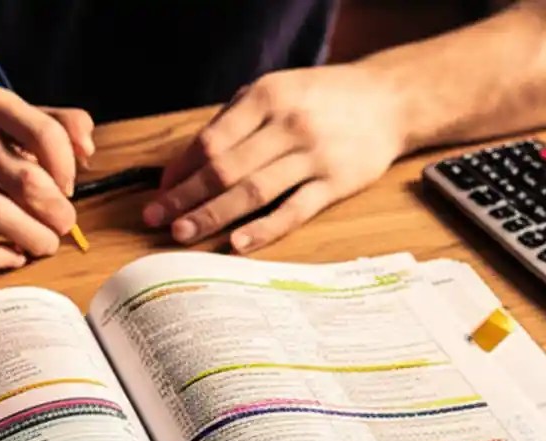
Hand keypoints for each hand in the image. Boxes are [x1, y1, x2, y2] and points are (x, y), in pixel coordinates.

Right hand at [0, 86, 94, 269]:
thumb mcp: (6, 116)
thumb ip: (56, 123)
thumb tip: (88, 149)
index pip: (45, 134)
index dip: (67, 167)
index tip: (68, 186)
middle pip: (25, 181)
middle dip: (55, 211)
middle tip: (64, 223)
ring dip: (31, 237)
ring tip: (46, 244)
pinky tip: (13, 257)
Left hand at [142, 64, 405, 252]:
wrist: (388, 100)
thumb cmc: (321, 97)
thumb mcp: (275, 91)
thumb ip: (231, 122)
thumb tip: (183, 167)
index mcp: (266, 97)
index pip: (211, 140)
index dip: (180, 170)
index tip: (159, 194)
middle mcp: (288, 125)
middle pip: (225, 169)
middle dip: (186, 197)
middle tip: (157, 221)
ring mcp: (313, 156)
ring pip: (253, 192)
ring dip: (214, 215)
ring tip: (184, 233)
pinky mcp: (336, 184)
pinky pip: (294, 211)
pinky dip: (263, 230)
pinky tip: (237, 245)